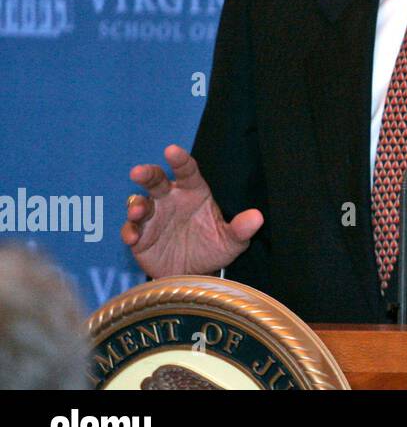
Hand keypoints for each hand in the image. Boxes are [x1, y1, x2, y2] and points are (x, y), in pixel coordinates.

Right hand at [120, 144, 263, 278]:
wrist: (193, 275)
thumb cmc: (213, 248)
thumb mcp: (232, 241)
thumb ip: (242, 228)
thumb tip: (257, 217)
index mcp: (193, 193)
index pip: (187, 171)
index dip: (180, 160)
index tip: (172, 150)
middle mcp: (170, 200)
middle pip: (156, 181)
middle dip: (147, 174)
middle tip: (138, 172)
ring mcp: (153, 217)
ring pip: (139, 203)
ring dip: (136, 205)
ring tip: (139, 211)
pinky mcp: (140, 236)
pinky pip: (131, 230)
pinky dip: (130, 231)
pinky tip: (133, 237)